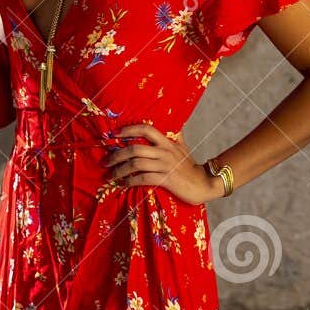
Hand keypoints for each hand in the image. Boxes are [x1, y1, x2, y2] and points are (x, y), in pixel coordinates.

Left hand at [105, 124, 221, 203]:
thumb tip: (166, 126)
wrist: (204, 184)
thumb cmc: (189, 167)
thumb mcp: (181, 148)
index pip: (146, 129)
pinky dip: (130, 181)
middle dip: (116, 155)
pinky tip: (123, 184)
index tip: (113, 134)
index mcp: (167, 142)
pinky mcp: (166, 180)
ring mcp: (165, 165)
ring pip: (136, 164)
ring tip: (110, 175)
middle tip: (105, 162)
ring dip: (119, 170)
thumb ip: (171, 137)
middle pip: (134, 148)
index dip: (128, 130)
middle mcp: (165, 151)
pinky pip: (143, 179)